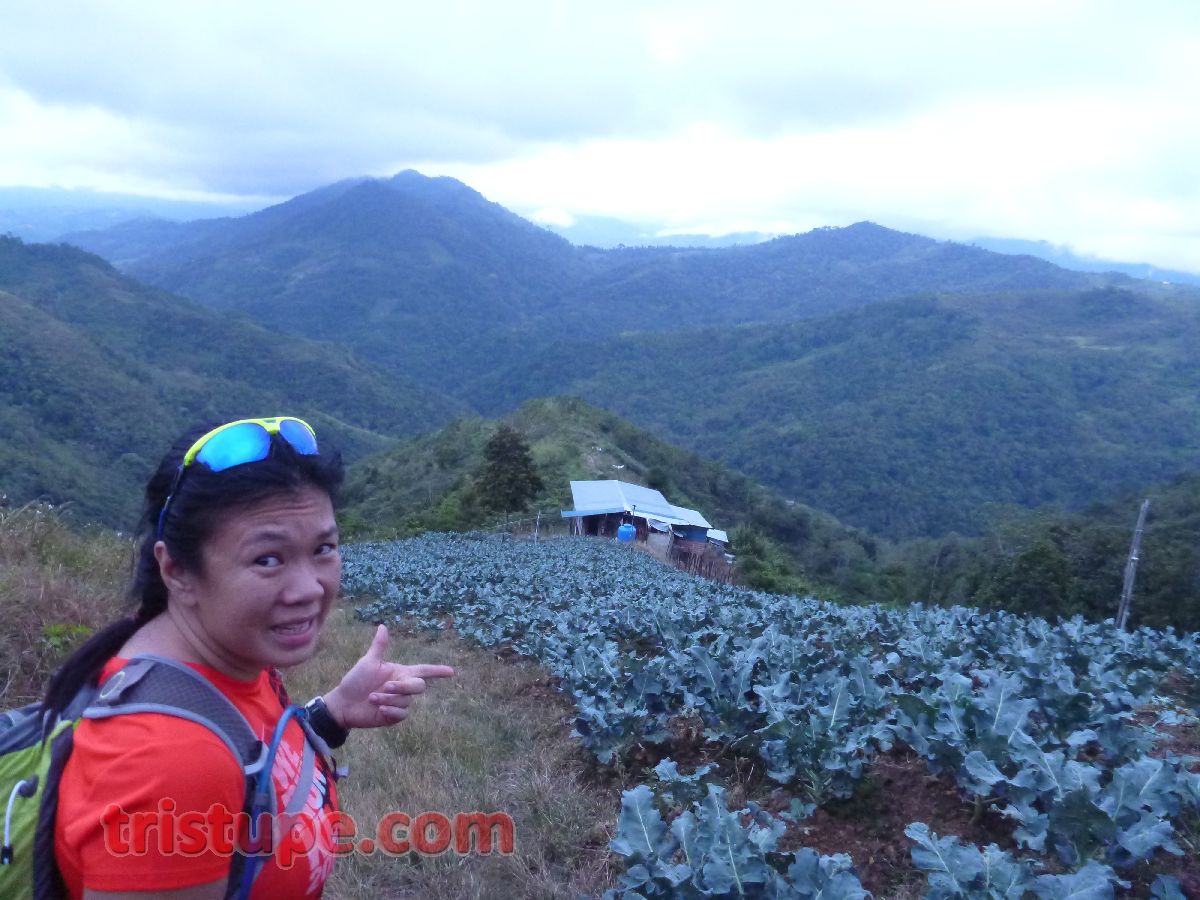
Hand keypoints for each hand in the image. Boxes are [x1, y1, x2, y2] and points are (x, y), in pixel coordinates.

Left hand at [322, 625, 454, 728]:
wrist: (343, 703)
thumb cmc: (355, 681)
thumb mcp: (368, 662)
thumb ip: (379, 646)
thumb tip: (383, 626)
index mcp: (400, 673)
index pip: (424, 671)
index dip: (437, 671)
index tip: (451, 672)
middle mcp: (402, 687)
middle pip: (418, 686)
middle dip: (404, 686)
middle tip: (386, 686)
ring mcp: (399, 702)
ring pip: (407, 700)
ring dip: (389, 698)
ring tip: (372, 698)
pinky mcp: (393, 716)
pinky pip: (402, 713)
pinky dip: (391, 710)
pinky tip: (379, 709)